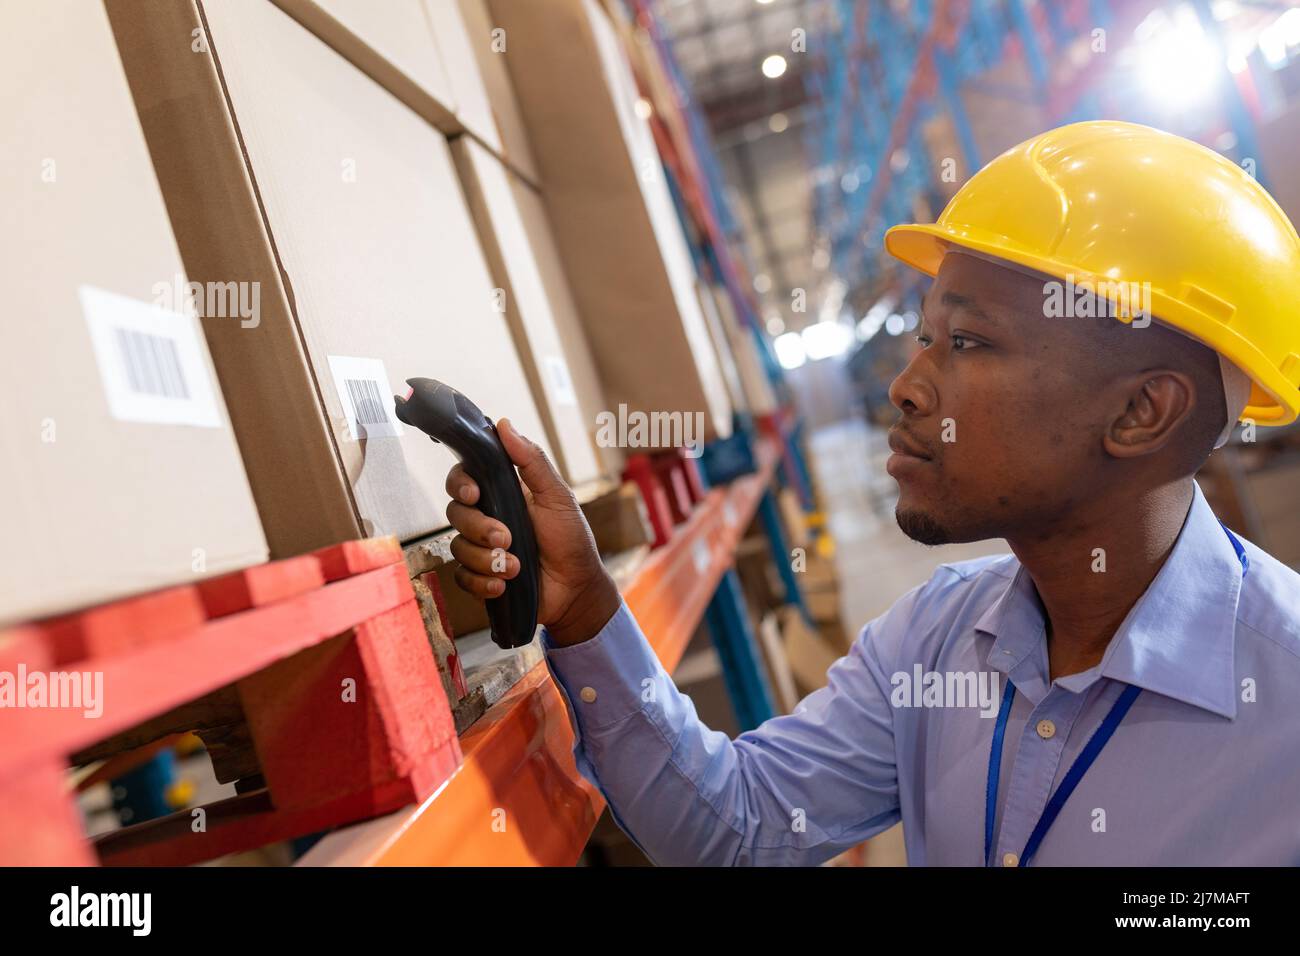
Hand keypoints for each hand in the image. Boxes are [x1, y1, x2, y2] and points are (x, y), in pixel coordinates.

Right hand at [444, 418, 620, 646]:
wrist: (577, 589)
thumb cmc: (571, 540)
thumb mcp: (557, 497)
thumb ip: (532, 462)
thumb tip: (504, 424)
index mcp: (503, 494)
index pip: (464, 478)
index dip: (460, 483)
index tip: (474, 494)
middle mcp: (487, 518)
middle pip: (455, 513)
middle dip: (479, 528)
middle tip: (507, 539)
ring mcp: (482, 549)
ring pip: (458, 547)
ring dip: (486, 559)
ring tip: (514, 567)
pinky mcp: (481, 577)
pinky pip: (462, 577)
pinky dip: (482, 582)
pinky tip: (503, 585)